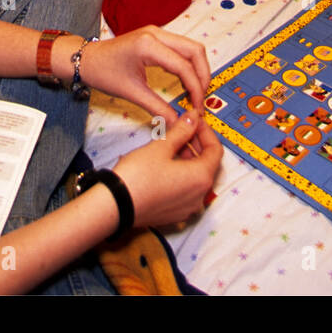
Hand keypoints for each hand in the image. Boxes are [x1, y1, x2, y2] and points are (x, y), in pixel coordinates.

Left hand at [76, 26, 211, 128]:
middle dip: (203, 75)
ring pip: (191, 48)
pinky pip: (181, 48)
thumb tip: (178, 122)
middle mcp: (156, 34)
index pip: (184, 66)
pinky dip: (188, 64)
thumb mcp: (131, 93)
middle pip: (195, 50)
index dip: (195, 88)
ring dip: (198, 69)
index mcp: (148, 45)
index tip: (197, 108)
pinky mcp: (156, 36)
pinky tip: (186, 82)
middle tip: (201, 99)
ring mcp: (157, 33)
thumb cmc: (103, 73)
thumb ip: (158, 108)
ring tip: (196, 92)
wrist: (86, 59)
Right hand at [112, 113, 221, 227]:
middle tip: (182, 130)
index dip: (206, 132)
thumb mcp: (161, 147)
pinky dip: (181, 176)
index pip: (215, 150)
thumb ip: (181, 131)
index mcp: (201, 177)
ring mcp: (188, 208)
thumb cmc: (138, 176)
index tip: (194, 121)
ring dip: (188, 160)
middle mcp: (200, 196)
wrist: (116, 206)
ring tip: (171, 146)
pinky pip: (186, 191)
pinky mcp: (175, 214)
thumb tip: (193, 118)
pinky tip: (165, 166)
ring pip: (196, 178)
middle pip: (207, 165)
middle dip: (196, 145)